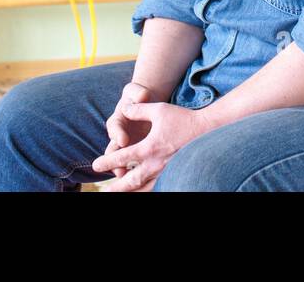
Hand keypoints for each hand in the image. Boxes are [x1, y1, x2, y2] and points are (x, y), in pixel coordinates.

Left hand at [92, 101, 212, 191]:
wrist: (208, 129)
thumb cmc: (182, 118)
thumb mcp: (158, 109)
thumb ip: (138, 109)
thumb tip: (123, 108)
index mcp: (149, 148)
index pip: (123, 157)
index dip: (107, 161)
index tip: (95, 165)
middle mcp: (156, 163)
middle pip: (131, 180)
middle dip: (116, 187)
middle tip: (104, 191)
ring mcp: (166, 171)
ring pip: (144, 187)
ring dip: (130, 192)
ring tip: (119, 195)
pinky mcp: (174, 173)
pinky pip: (157, 186)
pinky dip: (146, 190)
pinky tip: (141, 191)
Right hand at [102, 81, 156, 179]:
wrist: (145, 102)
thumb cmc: (139, 96)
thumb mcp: (137, 91)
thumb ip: (137, 92)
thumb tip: (142, 95)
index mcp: (117, 120)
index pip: (114, 128)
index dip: (117, 134)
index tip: (123, 140)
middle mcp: (118, 136)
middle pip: (113, 151)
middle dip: (115, 161)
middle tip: (120, 170)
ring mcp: (126, 146)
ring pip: (120, 161)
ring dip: (123, 171)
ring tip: (128, 179)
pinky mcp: (134, 153)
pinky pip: (133, 164)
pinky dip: (136, 172)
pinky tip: (143, 181)